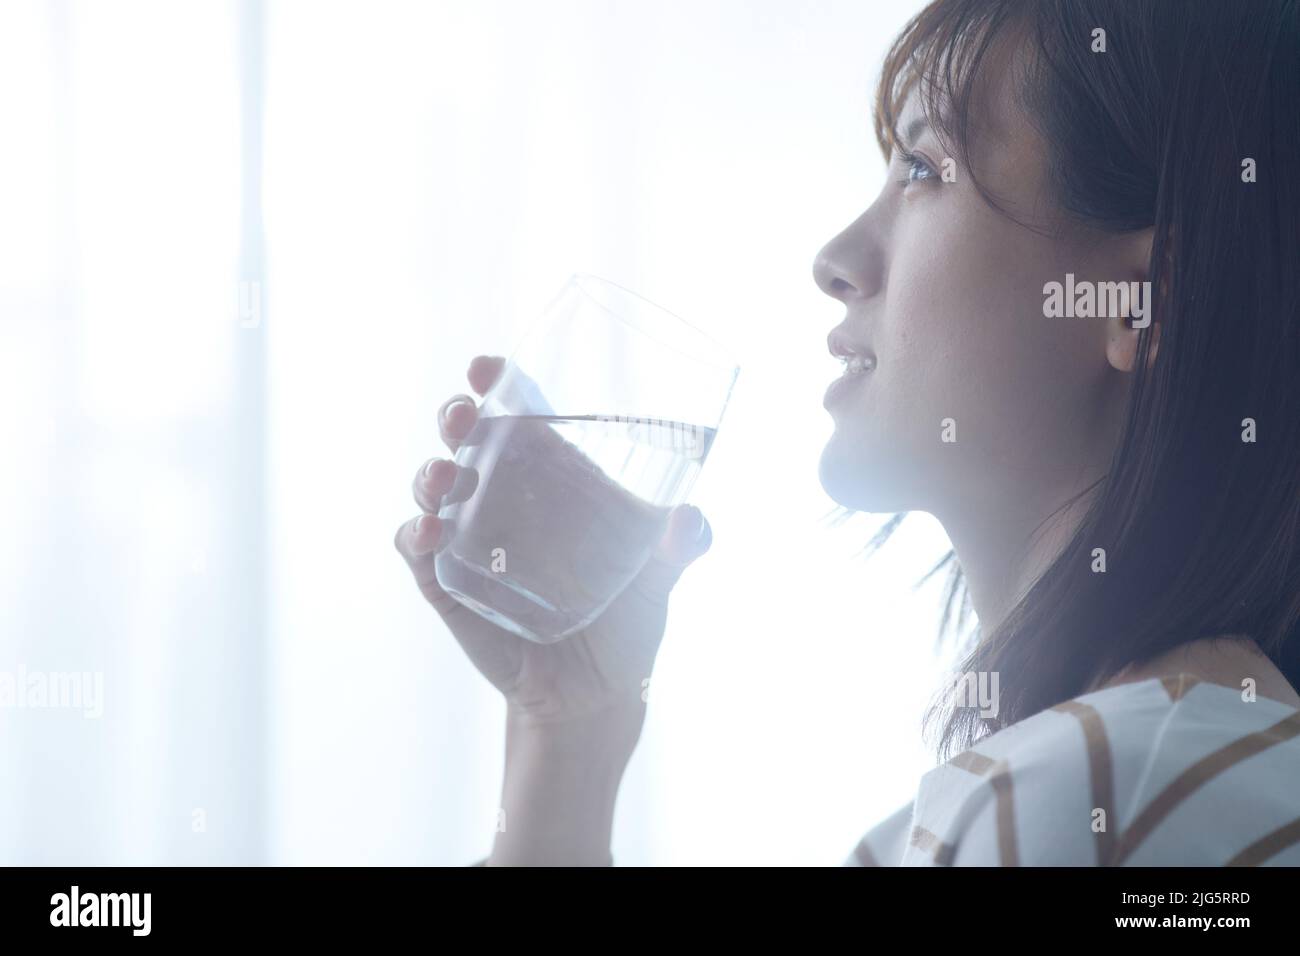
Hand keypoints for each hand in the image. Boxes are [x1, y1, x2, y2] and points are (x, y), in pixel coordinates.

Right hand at [395, 355, 712, 730]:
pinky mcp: (450, 585)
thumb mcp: (660, 580)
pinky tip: (428, 533)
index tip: (487, 367)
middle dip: (455, 418)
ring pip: (433, 488)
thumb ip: (678, 547)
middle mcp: (507, 499)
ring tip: (445, 476)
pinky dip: (415, 537)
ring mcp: (472, 540)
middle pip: (467, 440)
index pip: (520, 417)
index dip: (498, 385)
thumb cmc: (630, 623)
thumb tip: (694, 519)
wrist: (597, 696)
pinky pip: (418, 552)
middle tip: (461, 416)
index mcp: (555, 480)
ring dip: (430, 474)